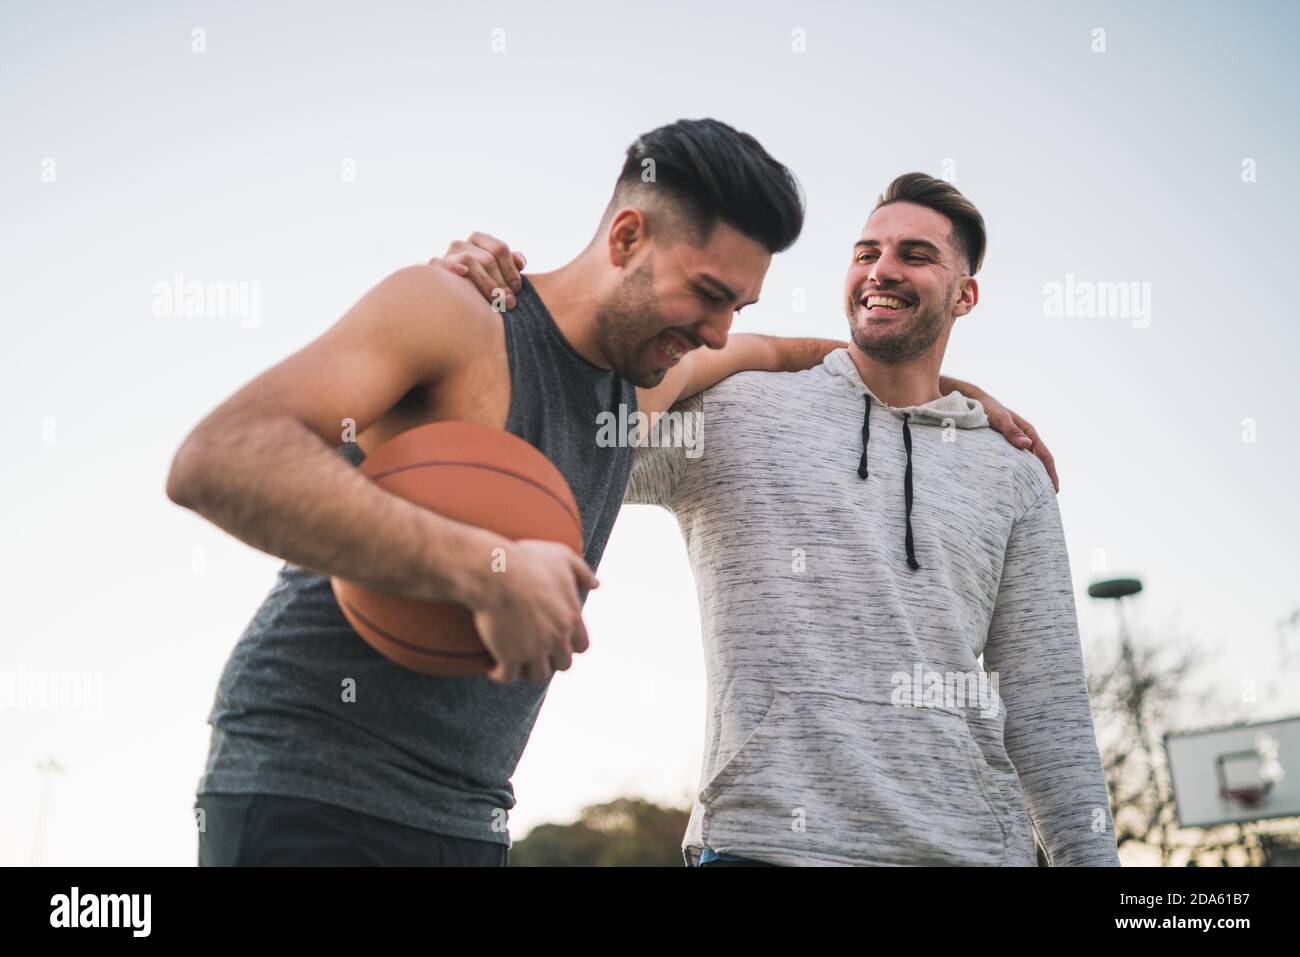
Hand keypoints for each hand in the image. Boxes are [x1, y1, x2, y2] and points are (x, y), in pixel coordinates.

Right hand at [429, 232, 526, 310]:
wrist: (455, 299)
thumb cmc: (483, 286)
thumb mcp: (500, 273)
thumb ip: (511, 264)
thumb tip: (520, 262)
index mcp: (478, 240)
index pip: (499, 249)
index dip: (510, 270)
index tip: (517, 289)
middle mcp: (462, 244)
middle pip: (487, 259)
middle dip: (501, 282)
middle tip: (510, 302)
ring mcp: (447, 254)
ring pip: (470, 261)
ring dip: (486, 283)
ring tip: (496, 300)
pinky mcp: (435, 268)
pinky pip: (440, 263)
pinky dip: (452, 266)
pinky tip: (463, 272)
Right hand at [467, 539, 597, 683]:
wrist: (496, 572)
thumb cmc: (527, 561)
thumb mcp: (562, 557)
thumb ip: (582, 572)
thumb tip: (595, 585)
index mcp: (571, 618)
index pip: (582, 646)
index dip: (569, 645)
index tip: (556, 641)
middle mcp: (557, 638)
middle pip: (562, 665)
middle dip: (550, 659)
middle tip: (535, 653)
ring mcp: (534, 650)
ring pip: (537, 675)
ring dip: (527, 670)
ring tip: (516, 662)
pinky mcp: (509, 657)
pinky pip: (507, 677)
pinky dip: (500, 674)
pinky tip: (493, 667)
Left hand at [978, 392, 1058, 491]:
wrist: (972, 400)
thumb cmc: (987, 409)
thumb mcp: (999, 419)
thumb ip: (1011, 431)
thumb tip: (1027, 445)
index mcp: (1028, 432)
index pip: (1045, 456)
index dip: (1051, 473)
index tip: (1055, 489)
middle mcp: (1024, 438)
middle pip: (1039, 462)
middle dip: (1045, 479)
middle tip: (1047, 499)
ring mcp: (1015, 442)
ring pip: (1028, 463)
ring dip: (1032, 477)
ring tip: (1032, 496)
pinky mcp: (1004, 446)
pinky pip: (1016, 461)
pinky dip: (1019, 473)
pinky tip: (1015, 484)